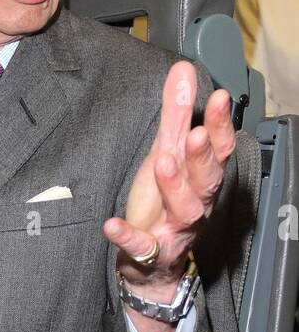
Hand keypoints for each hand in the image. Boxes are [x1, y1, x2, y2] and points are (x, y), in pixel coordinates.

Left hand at [103, 61, 235, 297]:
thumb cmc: (161, 202)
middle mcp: (195, 202)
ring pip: (185, 211)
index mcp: (201, 177)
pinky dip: (128, 236)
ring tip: (163, 163)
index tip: (219, 98)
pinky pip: (143, 246)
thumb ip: (174, 114)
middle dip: (203, 156)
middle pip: (207, 180)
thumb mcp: (166, 152)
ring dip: (175, 187)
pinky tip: (111, 224)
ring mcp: (175, 229)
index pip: (218, 149)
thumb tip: (183, 70)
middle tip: (194, 134)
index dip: (220, 126)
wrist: (151, 261)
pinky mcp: (151, 252)